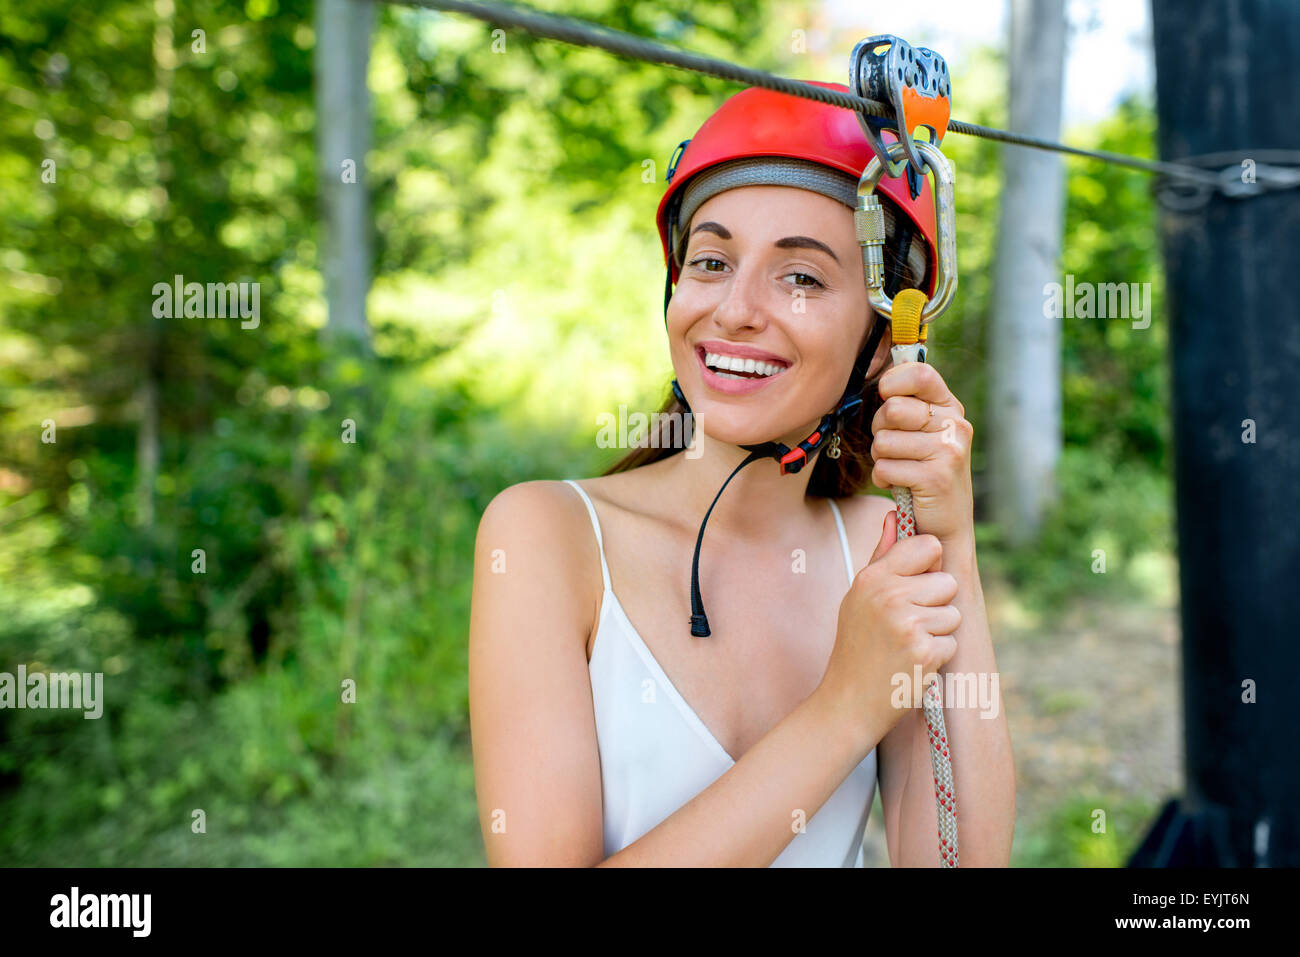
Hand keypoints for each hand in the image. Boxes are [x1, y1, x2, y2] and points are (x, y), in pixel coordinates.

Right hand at [821, 509, 960, 736]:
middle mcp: (889, 596)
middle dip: (937, 604)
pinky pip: (951, 642)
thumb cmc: (856, 645)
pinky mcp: (924, 653)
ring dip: (938, 632)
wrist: (847, 701)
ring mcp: (907, 625)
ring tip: (907, 645)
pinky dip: (937, 656)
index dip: (930, 564)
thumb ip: (882, 556)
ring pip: (954, 614)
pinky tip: (911, 663)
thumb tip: (894, 515)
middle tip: (907, 625)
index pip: (928, 545)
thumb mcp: (859, 597)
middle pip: (948, 582)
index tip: (917, 582)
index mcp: (872, 577)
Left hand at [870, 362, 974, 543]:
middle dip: (880, 431)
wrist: (943, 525)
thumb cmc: (923, 472)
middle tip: (895, 448)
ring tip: (900, 469)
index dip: (891, 384)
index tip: (887, 399)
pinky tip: (900, 485)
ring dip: (880, 459)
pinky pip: (884, 468)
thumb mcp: (921, 432)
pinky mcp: (936, 477)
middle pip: (891, 409)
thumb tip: (881, 378)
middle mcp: (955, 425)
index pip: (919, 373)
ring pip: (883, 441)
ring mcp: (948, 451)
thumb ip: (907, 404)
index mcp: (950, 407)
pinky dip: (883, 479)